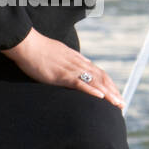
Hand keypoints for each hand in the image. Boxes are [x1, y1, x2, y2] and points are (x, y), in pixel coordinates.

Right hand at [0, 29, 123, 107]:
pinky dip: (92, 90)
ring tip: (117, 104)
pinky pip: (80, 83)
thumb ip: (65, 63)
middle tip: (122, 104)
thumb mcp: (56, 56)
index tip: (115, 94)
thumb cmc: (37, 50)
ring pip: (95, 81)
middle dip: (113, 91)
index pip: (98, 72)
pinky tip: (101, 97)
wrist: (26, 44)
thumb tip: (69, 71)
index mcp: (77, 59)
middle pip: (101, 77)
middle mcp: (78, 63)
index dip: (108, 84)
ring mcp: (71, 69)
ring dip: (108, 93)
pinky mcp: (62, 75)